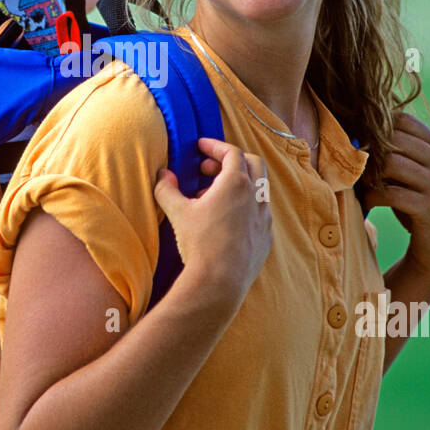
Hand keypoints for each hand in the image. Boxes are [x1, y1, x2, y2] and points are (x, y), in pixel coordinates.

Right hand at [153, 137, 272, 310]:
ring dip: (238, 186)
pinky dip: (245, 208)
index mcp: (236, 183)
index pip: (231, 152)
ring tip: (212, 199)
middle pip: (253, 164)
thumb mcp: (178, 213)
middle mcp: (256, 196)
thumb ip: (167, 189)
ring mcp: (264, 218)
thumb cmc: (200, 244)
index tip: (201, 147)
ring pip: (257, 190)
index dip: (215, 146)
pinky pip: (259, 213)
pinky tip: (227, 221)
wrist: (219, 283)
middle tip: (208, 169)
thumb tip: (163, 175)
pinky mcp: (266, 237)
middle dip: (232, 160)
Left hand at [359, 113, 429, 276]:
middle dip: (370, 150)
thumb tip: (356, 130)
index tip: (360, 141)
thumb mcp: (415, 171)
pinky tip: (367, 202)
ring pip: (390, 163)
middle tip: (356, 164)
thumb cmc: (418, 201)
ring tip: (363, 183)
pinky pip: (390, 193)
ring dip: (369, 174)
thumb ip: (398, 151)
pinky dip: (372, 196)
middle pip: (393, 139)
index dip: (375, 127)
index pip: (402, 120)